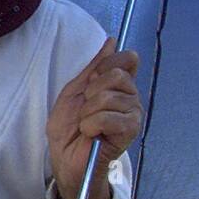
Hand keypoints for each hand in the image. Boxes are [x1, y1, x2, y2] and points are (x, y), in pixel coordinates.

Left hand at [47, 37, 141, 198]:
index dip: (106, 65)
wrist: (65, 157)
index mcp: (118, 85)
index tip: (91, 82)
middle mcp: (130, 97)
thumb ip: (93, 67)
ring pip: (109, 97)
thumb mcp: (74, 91)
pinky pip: (110, 117)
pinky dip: (92, 125)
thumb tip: (112, 41)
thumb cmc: (68, 127)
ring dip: (88, 113)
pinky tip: (92, 134)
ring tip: (87, 125)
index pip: (127, 59)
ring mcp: (133, 114)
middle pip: (117, 75)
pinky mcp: (131, 131)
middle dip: (91, 93)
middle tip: (85, 110)